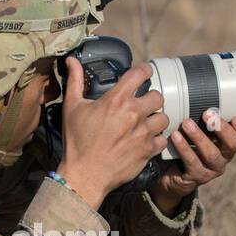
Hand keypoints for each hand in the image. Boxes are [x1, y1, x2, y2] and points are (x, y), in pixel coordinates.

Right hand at [56, 56, 168, 209]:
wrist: (85, 175)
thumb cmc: (77, 142)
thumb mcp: (72, 108)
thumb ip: (75, 81)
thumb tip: (71, 60)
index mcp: (117, 100)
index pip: (141, 73)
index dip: (144, 70)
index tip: (143, 73)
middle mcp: (134, 114)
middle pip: (157, 96)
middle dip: (150, 98)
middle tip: (142, 104)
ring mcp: (143, 133)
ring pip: (163, 118)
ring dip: (156, 119)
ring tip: (146, 123)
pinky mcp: (148, 151)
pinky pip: (163, 139)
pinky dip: (156, 139)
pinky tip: (146, 140)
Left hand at [150, 108, 235, 213]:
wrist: (174, 173)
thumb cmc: (189, 145)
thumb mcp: (200, 130)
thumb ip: (205, 118)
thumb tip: (200, 90)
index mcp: (229, 144)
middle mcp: (225, 157)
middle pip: (232, 145)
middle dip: (221, 129)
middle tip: (208, 114)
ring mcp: (212, 169)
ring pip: (211, 154)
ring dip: (199, 137)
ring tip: (187, 123)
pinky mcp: (197, 176)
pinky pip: (192, 162)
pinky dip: (184, 148)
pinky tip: (176, 137)